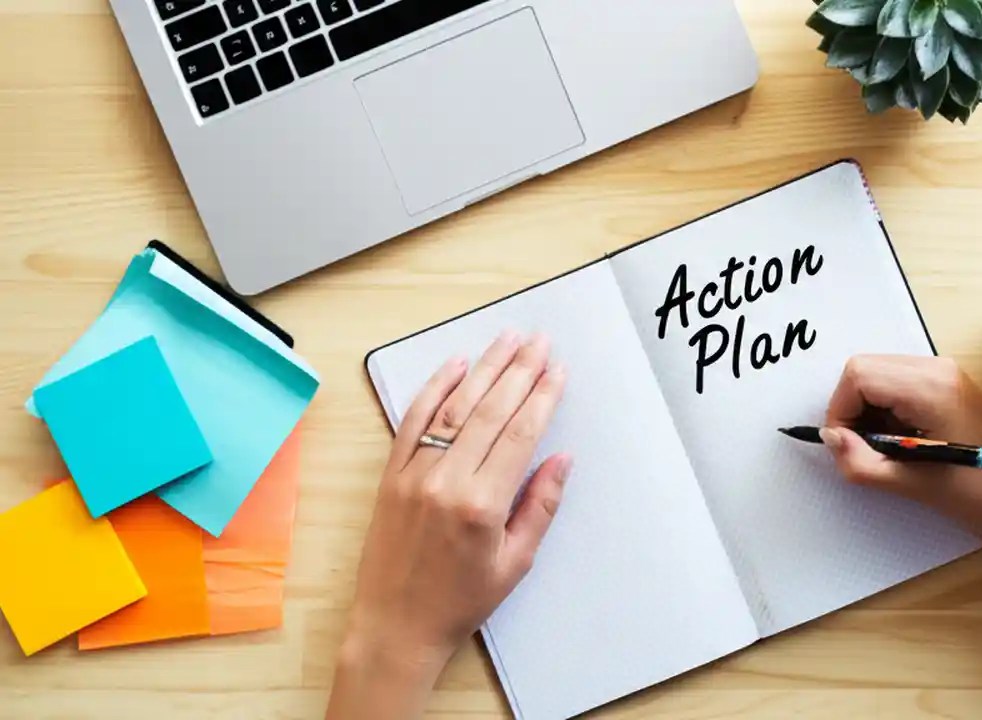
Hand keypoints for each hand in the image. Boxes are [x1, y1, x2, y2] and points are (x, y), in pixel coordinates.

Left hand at [327, 332, 570, 719]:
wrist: (395, 627)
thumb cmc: (459, 603)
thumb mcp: (514, 563)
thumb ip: (539, 506)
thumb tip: (561, 459)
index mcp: (481, 505)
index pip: (519, 434)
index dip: (542, 397)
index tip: (558, 370)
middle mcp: (446, 482)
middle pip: (490, 411)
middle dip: (519, 371)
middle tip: (540, 341)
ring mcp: (414, 475)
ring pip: (454, 408)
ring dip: (483, 369)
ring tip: (507, 339)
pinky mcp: (391, 476)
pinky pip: (413, 422)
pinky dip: (434, 390)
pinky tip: (455, 366)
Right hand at [819, 355, 981, 542]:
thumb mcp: (915, 484)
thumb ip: (863, 463)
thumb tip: (830, 440)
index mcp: (929, 386)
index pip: (857, 375)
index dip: (840, 411)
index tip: (848, 447)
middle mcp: (935, 368)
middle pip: (864, 370)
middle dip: (852, 410)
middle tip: (867, 450)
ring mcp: (943, 374)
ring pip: (878, 376)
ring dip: (869, 413)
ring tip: (890, 450)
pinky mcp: (947, 385)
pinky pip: (898, 385)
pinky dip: (887, 412)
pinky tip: (905, 443)